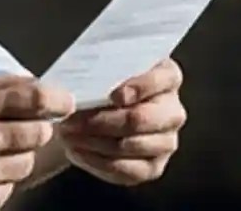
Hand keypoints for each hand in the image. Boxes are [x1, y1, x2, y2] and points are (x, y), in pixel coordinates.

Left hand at [57, 59, 185, 185]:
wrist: (93, 113)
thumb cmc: (100, 85)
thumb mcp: (102, 70)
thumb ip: (103, 73)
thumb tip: (85, 89)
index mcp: (167, 77)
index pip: (163, 79)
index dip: (139, 87)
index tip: (113, 96)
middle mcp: (173, 111)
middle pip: (142, 118)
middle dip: (103, 121)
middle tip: (72, 120)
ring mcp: (166, 141)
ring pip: (132, 145)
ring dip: (95, 141)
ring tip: (68, 135)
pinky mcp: (154, 167)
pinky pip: (128, 170)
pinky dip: (98, 161)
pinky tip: (77, 151)